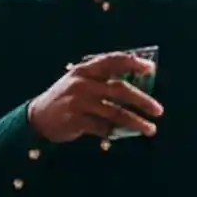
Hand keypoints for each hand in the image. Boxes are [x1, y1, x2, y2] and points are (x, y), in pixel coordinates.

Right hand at [27, 52, 162, 142]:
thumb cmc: (67, 98)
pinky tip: (123, 135)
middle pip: (119, 89)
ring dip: (135, 122)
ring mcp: (78, 102)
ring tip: (150, 129)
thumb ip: (104, 80)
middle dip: (142, 100)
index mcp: (86, 69)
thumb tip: (138, 86)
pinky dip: (115, 133)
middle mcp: (83, 83)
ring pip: (115, 112)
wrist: (38, 117)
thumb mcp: (81, 82)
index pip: (113, 60)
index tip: (151, 68)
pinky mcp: (75, 120)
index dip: (133, 63)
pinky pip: (103, 128)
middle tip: (158, 110)